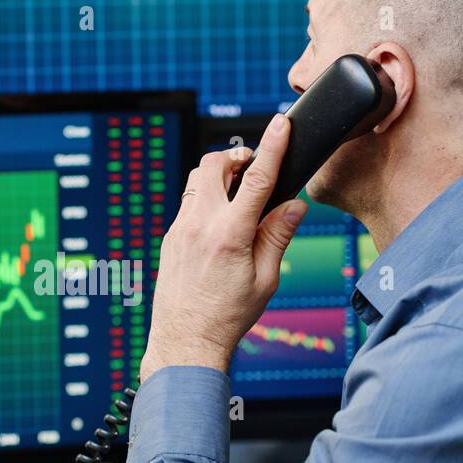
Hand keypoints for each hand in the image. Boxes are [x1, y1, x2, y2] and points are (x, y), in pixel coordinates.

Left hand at [140, 113, 307, 383]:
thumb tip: (293, 204)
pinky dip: (205, 199)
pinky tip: (220, 221)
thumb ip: (278, 236)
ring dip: (218, 176)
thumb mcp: (264, 279)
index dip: (272, 145)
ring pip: (195, 180)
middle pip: (213, 164)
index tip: (280, 122)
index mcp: (230, 234)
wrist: (185, 341)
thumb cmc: (228, 316)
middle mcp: (200, 225)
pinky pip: (187, 203)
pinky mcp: (169, 238)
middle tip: (254, 166)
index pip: (257, 178)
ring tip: (238, 193)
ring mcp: (179, 229)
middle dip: (235, 156)